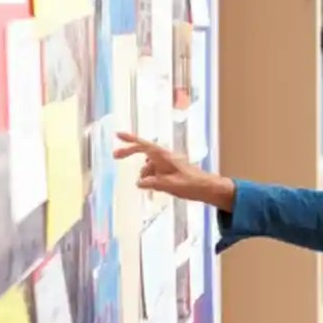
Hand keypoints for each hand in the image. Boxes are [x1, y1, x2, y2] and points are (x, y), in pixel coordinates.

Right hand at [113, 132, 235, 210]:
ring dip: (144, 174)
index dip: (130, 139)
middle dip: (129, 152)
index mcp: (164, 157)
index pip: (144, 145)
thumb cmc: (191, 185)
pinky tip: (154, 187)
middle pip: (143, 151)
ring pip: (148, 165)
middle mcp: (165, 157)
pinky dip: (151, 178)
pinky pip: (155, 171)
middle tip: (115, 156)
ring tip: (151, 187)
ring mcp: (168, 163)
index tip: (117, 134)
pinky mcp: (170, 170)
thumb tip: (139, 182)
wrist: (208, 187)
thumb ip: (153, 183)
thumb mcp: (170, 186)